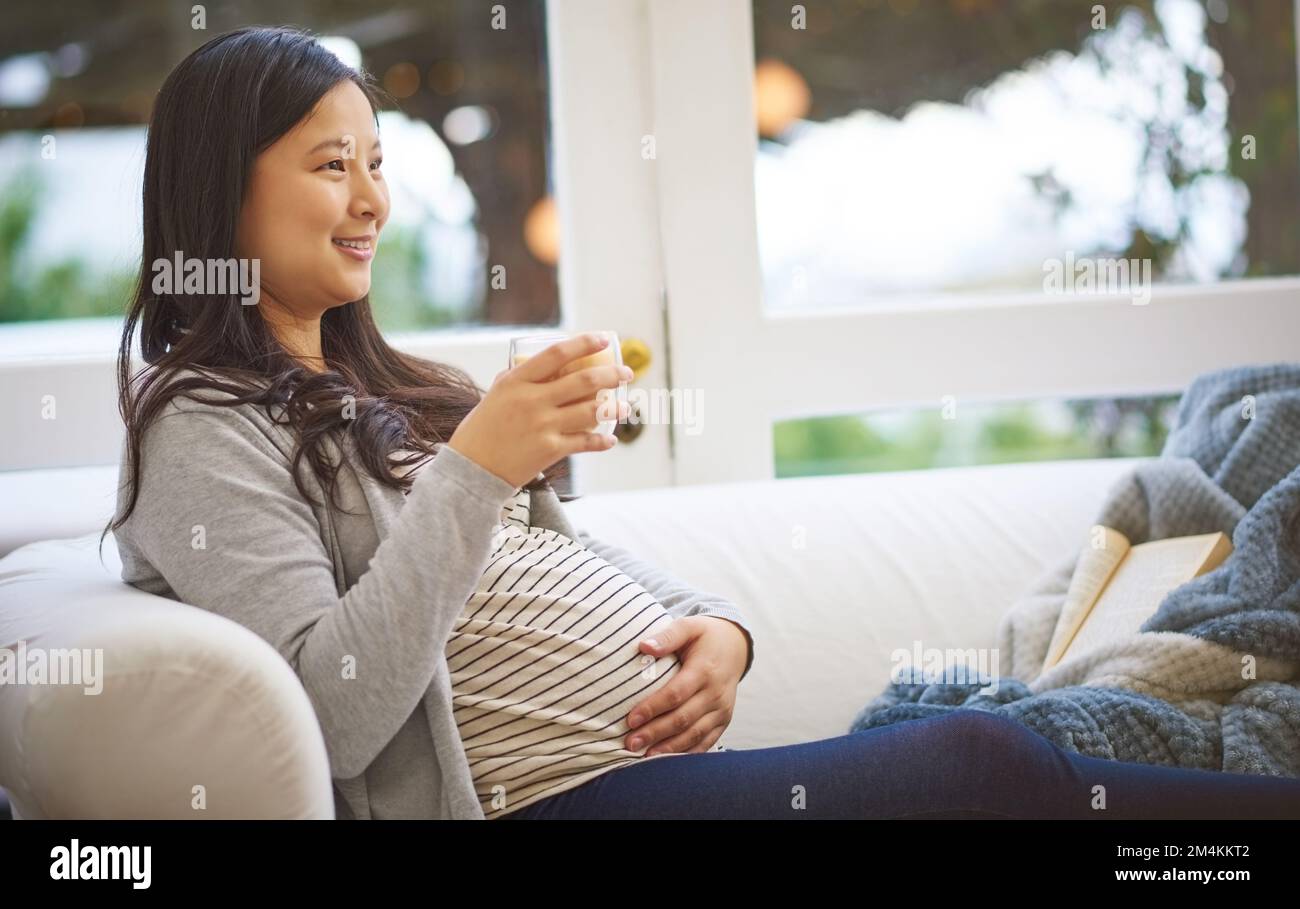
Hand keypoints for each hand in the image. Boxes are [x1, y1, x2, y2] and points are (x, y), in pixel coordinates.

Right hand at [447, 332, 632, 488]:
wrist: (472, 469)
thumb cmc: (482, 429)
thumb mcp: (496, 395)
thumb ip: (518, 379)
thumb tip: (542, 365)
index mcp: (516, 381)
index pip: (557, 353)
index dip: (584, 343)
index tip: (603, 338)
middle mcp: (532, 400)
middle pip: (583, 381)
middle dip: (612, 374)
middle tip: (626, 372)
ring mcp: (542, 426)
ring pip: (591, 411)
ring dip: (614, 407)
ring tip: (624, 405)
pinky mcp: (549, 450)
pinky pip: (584, 442)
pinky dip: (601, 441)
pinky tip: (610, 439)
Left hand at [624, 616, 747, 755]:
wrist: (736, 645)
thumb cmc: (705, 635)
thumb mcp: (689, 626)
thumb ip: (667, 636)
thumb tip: (643, 646)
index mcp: (704, 670)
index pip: (676, 694)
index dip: (653, 708)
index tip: (631, 719)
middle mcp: (715, 693)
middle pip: (683, 719)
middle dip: (655, 733)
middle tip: (630, 743)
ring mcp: (722, 709)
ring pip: (694, 734)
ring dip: (669, 747)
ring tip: (645, 756)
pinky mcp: (724, 719)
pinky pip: (707, 741)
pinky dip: (688, 752)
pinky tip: (667, 759)